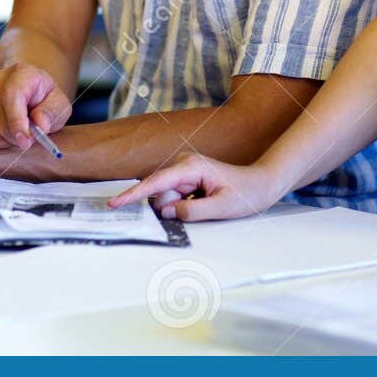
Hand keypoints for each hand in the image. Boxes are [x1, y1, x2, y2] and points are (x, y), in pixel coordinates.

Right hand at [0, 63, 72, 150]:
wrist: (23, 89)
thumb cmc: (42, 99)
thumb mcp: (58, 104)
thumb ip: (52, 112)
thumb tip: (40, 124)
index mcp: (21, 74)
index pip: (11, 96)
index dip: (17, 122)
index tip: (25, 142)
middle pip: (0, 124)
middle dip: (15, 139)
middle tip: (25, 135)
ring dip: (2, 143)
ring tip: (12, 132)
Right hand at [107, 153, 286, 220]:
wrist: (261, 183)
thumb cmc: (246, 193)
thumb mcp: (221, 208)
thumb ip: (192, 211)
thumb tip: (166, 212)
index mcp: (190, 166)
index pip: (155, 183)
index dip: (133, 195)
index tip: (114, 204)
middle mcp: (183, 164)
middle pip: (161, 193)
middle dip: (171, 207)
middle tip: (203, 207)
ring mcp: (184, 170)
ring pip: (167, 197)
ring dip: (180, 207)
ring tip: (208, 204)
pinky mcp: (186, 178)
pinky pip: (174, 197)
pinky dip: (183, 205)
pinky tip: (204, 202)